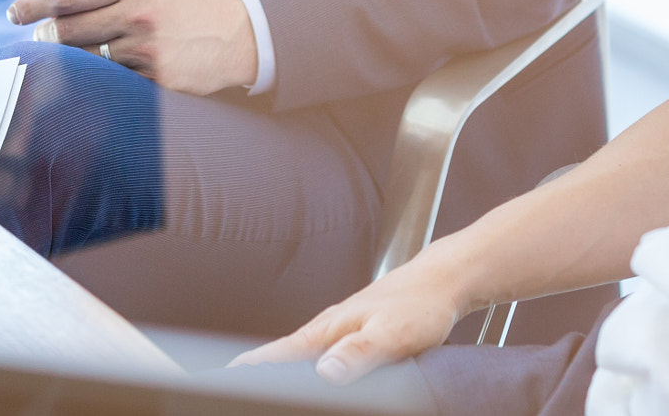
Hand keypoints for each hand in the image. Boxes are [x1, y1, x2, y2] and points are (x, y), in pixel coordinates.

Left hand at [7, 0, 257, 95]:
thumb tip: (53, 4)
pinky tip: (93, 79)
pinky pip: (110, 82)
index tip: (13, 14)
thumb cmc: (181, 2)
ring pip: (84, 59)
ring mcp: (146, 48)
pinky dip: (96, 81)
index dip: (33, 5)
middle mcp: (137, 12)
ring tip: (62, 59)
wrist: (236, 33)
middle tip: (37, 40)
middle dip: (44, 37)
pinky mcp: (156, 79)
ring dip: (66, 62)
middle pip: (67, 29)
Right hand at [232, 253, 467, 383]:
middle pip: (278, 357)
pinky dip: (303, 370)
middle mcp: (326, 330)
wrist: (444, 281)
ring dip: (277, 373)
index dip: (246, 370)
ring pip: (297, 358)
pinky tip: (307, 381)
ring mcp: (338, 332)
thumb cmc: (421, 303)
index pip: (275, 354)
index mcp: (327, 330)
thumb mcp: (393, 334)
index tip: (224, 381)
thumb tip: (325, 371)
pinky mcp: (352, 337)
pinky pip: (318, 358)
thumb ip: (359, 352)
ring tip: (257, 387)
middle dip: (254, 374)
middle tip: (233, 387)